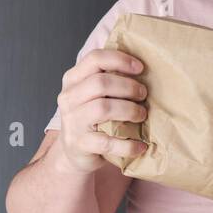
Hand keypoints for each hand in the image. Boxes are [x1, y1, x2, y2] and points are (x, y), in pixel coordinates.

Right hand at [56, 49, 148, 173]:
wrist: (75, 153)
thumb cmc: (92, 119)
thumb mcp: (94, 94)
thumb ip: (109, 77)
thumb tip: (141, 64)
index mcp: (73, 80)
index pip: (95, 59)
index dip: (120, 60)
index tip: (140, 68)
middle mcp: (69, 98)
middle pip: (100, 83)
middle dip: (128, 87)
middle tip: (143, 95)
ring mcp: (72, 122)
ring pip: (103, 108)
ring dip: (130, 110)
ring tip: (141, 115)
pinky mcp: (79, 144)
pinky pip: (107, 142)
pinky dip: (128, 145)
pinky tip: (140, 146)